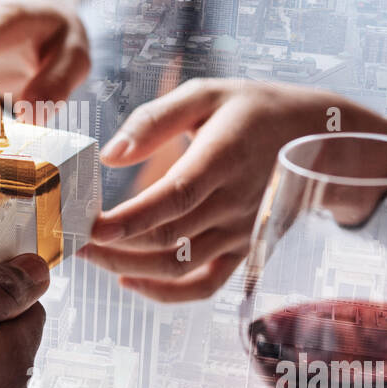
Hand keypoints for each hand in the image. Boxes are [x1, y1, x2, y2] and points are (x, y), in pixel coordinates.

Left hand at [81, 79, 386, 301]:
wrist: (316, 137)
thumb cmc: (252, 109)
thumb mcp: (205, 94)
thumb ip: (155, 119)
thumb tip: (111, 153)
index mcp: (223, 158)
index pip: (174, 198)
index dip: (131, 219)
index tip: (90, 227)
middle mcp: (233, 202)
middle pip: (167, 238)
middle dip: (113, 246)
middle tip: (70, 238)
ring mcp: (239, 231)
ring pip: (179, 266)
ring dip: (128, 267)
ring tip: (89, 255)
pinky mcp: (242, 249)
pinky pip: (205, 285)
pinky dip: (166, 293)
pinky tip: (130, 281)